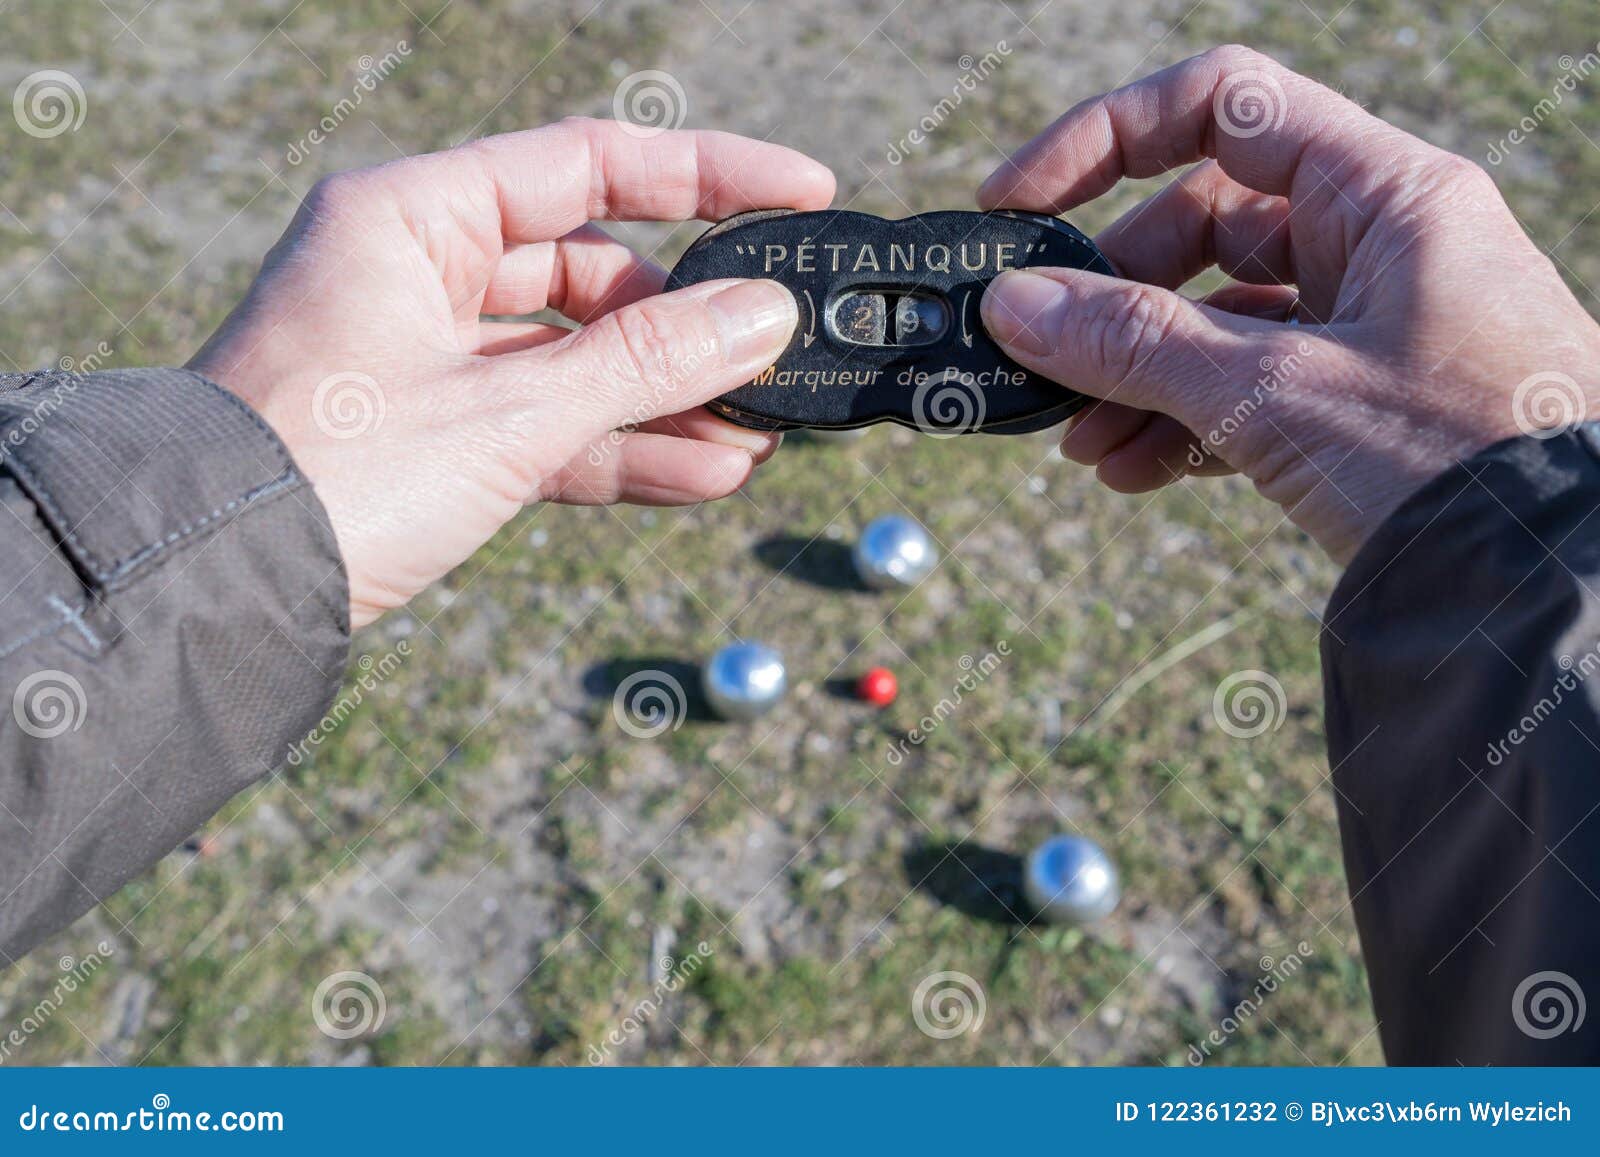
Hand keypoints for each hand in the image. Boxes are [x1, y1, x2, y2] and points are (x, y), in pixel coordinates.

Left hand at [191, 119, 833, 626]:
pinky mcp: (433, 437)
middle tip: (771, 362)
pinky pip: (549, 427)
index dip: (707, 176)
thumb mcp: (509, 414)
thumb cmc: (328, 474)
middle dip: (687, 329)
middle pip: (592, 275)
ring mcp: (425, 360)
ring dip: (664, 402)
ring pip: (576, 362)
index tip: (799, 193)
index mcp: (413, 218)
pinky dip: (618, 450)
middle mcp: (418, 273)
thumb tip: (762, 318)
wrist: (213, 595)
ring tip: (755, 440)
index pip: (589, 165)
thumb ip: (646, 362)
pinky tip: (703, 474)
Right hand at [978, 46, 1599, 563]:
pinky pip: (1246, 389)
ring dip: (1135, 377)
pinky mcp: (1360, 403)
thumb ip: (1135, 343)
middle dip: (1112, 296)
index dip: (1103, 141)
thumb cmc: (1456, 462)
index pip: (1219, 109)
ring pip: (1217, 319)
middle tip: (1042, 354)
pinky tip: (1132, 470)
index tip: (1017, 204)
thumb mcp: (1274, 395)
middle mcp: (1377, 245)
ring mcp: (1370, 326)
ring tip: (1078, 444)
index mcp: (1382, 195)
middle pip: (1203, 223)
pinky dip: (1182, 423)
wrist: (1562, 588)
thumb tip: (1015, 302)